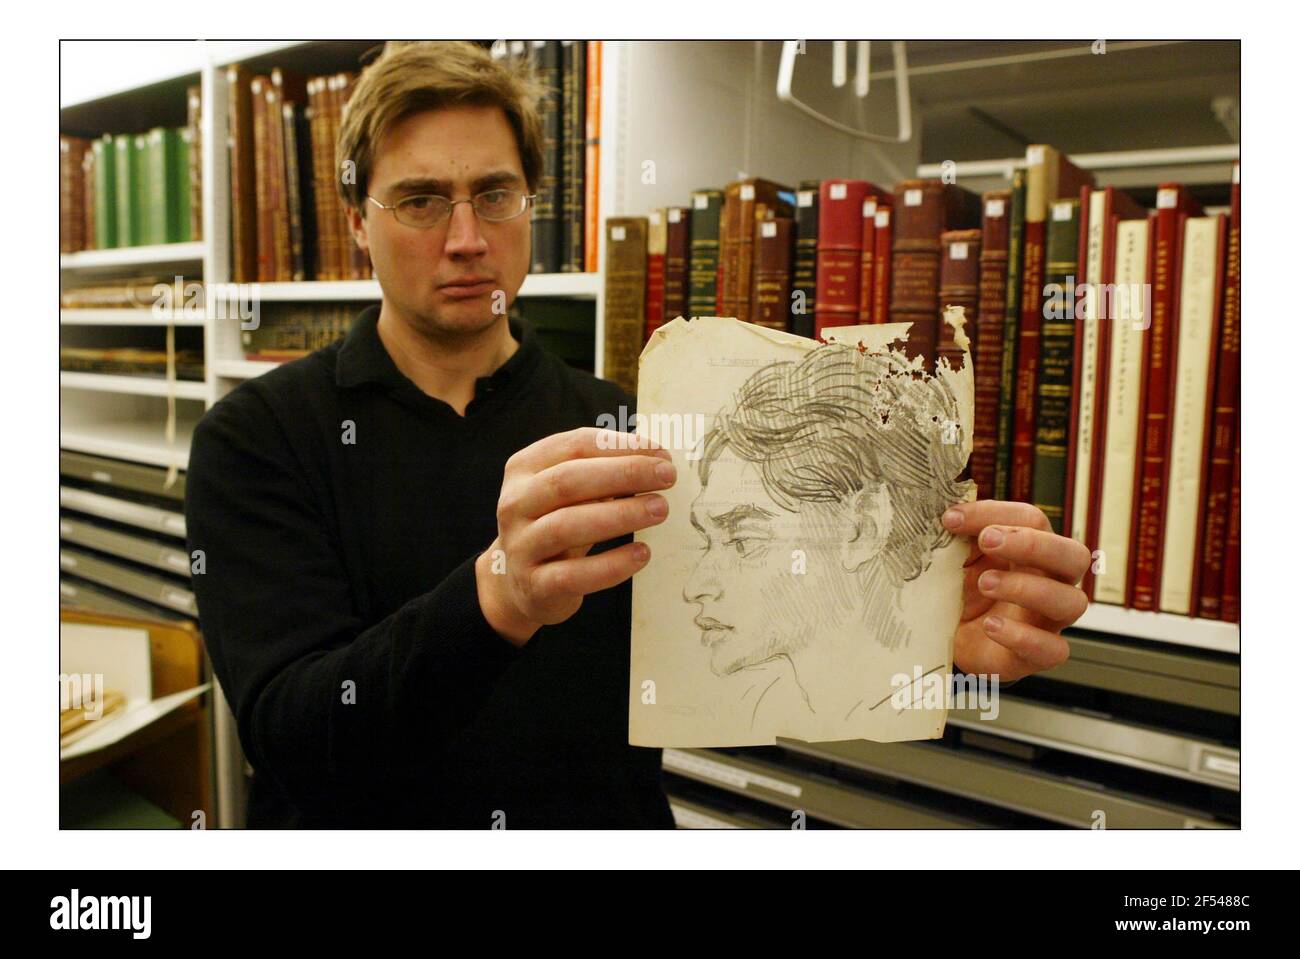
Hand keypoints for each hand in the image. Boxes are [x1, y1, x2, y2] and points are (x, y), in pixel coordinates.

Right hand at [476, 427, 676, 645]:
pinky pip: (574, 575)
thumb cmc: (556, 526)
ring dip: (620, 515)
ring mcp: (520, 546)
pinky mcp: (535, 586)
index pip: (573, 446)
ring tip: (659, 510)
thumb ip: (603, 473)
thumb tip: (657, 460)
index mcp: (524, 469)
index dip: (619, 446)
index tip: (660, 452)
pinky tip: (642, 554)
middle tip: (667, 476)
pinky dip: (612, 564)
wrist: (519, 584)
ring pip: (567, 526)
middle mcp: (515, 504)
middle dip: (623, 473)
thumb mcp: (570, 494)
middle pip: (568, 481)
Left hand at [942, 500, 1090, 682]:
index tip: (952, 519)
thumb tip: (950, 512)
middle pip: (1074, 556)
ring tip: (985, 583)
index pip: (1033, 520)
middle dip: (1032, 544)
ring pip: (1071, 602)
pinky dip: (1023, 637)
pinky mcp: (1034, 656)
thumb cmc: (959, 590)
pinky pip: (1053, 650)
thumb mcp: (956, 558)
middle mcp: (1050, 583)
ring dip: (1028, 588)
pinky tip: (991, 626)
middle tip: (988, 541)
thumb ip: (958, 535)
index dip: (996, 514)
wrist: (944, 640)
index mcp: (1032, 551)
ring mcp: (1047, 621)